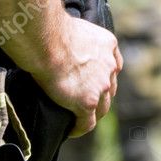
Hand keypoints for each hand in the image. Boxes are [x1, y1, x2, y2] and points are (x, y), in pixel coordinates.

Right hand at [33, 18, 122, 136]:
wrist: (48, 42)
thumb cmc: (52, 33)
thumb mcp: (76, 29)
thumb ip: (80, 42)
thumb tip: (67, 50)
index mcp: (108, 45)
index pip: (112, 66)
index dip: (104, 78)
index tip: (95, 84)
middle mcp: (109, 66)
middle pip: (109, 90)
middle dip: (99, 98)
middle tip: (86, 105)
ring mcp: (101, 86)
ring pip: (102, 108)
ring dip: (92, 115)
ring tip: (79, 120)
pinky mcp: (88, 102)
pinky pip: (88, 123)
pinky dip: (80, 129)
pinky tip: (71, 131)